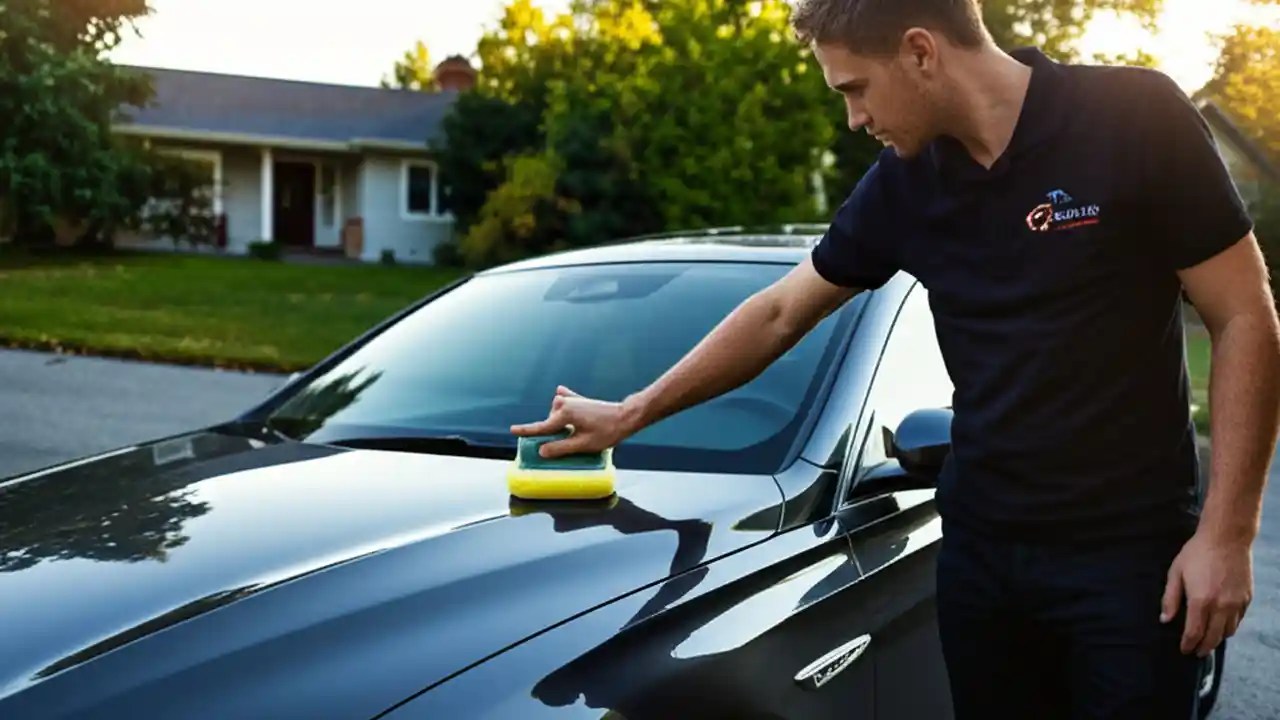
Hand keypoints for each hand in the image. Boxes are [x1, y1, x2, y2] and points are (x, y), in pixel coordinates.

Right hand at [510, 386, 635, 457]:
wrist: (626, 416)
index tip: (512, 430)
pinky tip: (560, 393)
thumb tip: (542, 450)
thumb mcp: (583, 445)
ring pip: (556, 413)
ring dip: (559, 423)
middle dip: (551, 434)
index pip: (541, 427)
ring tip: (575, 434)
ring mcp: (573, 400)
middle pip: (549, 422)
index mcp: (564, 414)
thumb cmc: (607, 432)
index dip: (526, 431)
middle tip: (562, 447)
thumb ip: (560, 448)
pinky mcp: (581, 400)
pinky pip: (566, 400)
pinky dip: (563, 403)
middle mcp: (565, 404)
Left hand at [1160, 530, 1253, 656]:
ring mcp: (1237, 603)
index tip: (1183, 650)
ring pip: (1228, 631)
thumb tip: (1165, 619)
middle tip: (1196, 653)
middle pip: (1213, 637)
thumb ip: (1170, 598)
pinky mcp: (1247, 598)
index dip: (1188, 644)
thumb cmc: (1197, 553)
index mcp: (1201, 600)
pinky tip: (1221, 625)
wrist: (1227, 538)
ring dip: (1217, 639)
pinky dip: (1230, 627)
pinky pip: (1239, 620)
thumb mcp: (1176, 572)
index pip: (1194, 633)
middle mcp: (1221, 606)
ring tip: (1208, 641)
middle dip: (1203, 648)